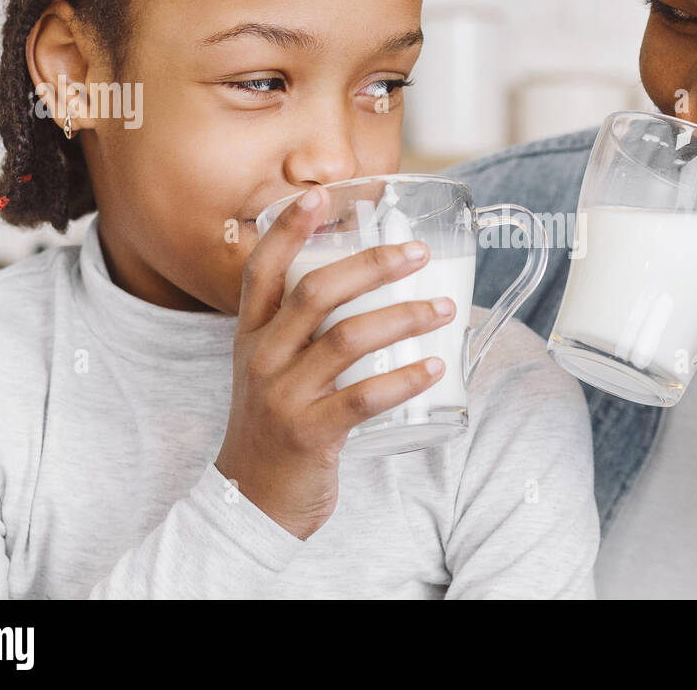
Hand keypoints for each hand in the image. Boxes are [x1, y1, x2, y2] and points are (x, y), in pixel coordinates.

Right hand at [216, 185, 455, 539]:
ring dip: (404, 318)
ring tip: (444, 308)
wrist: (251, 501)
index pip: (262, 270)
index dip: (288, 230)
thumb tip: (365, 286)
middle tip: (419, 253)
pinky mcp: (311, 434)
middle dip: (372, 265)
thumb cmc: (275, 425)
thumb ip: (302, 330)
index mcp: (252, 336)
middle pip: (316, 293)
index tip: (319, 194)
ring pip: (347, 340)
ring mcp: (284, 397)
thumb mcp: (271, 369)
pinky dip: (404, 379)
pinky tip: (435, 367)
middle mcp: (263, 359)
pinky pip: (363, 398)